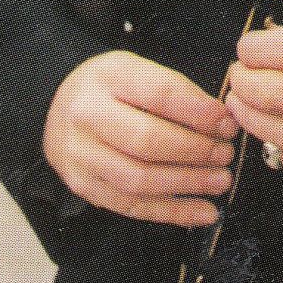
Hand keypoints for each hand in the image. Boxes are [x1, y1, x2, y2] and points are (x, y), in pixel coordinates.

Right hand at [43, 50, 237, 227]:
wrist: (55, 106)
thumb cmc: (108, 88)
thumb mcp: (136, 70)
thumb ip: (175, 90)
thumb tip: (220, 120)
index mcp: (107, 77)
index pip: (158, 94)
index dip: (198, 112)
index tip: (226, 122)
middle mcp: (88, 116)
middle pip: (148, 141)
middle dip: (195, 151)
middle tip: (225, 154)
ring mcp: (81, 155)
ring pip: (140, 180)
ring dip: (188, 184)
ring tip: (220, 181)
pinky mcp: (83, 186)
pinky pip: (132, 206)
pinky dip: (173, 212)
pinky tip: (203, 212)